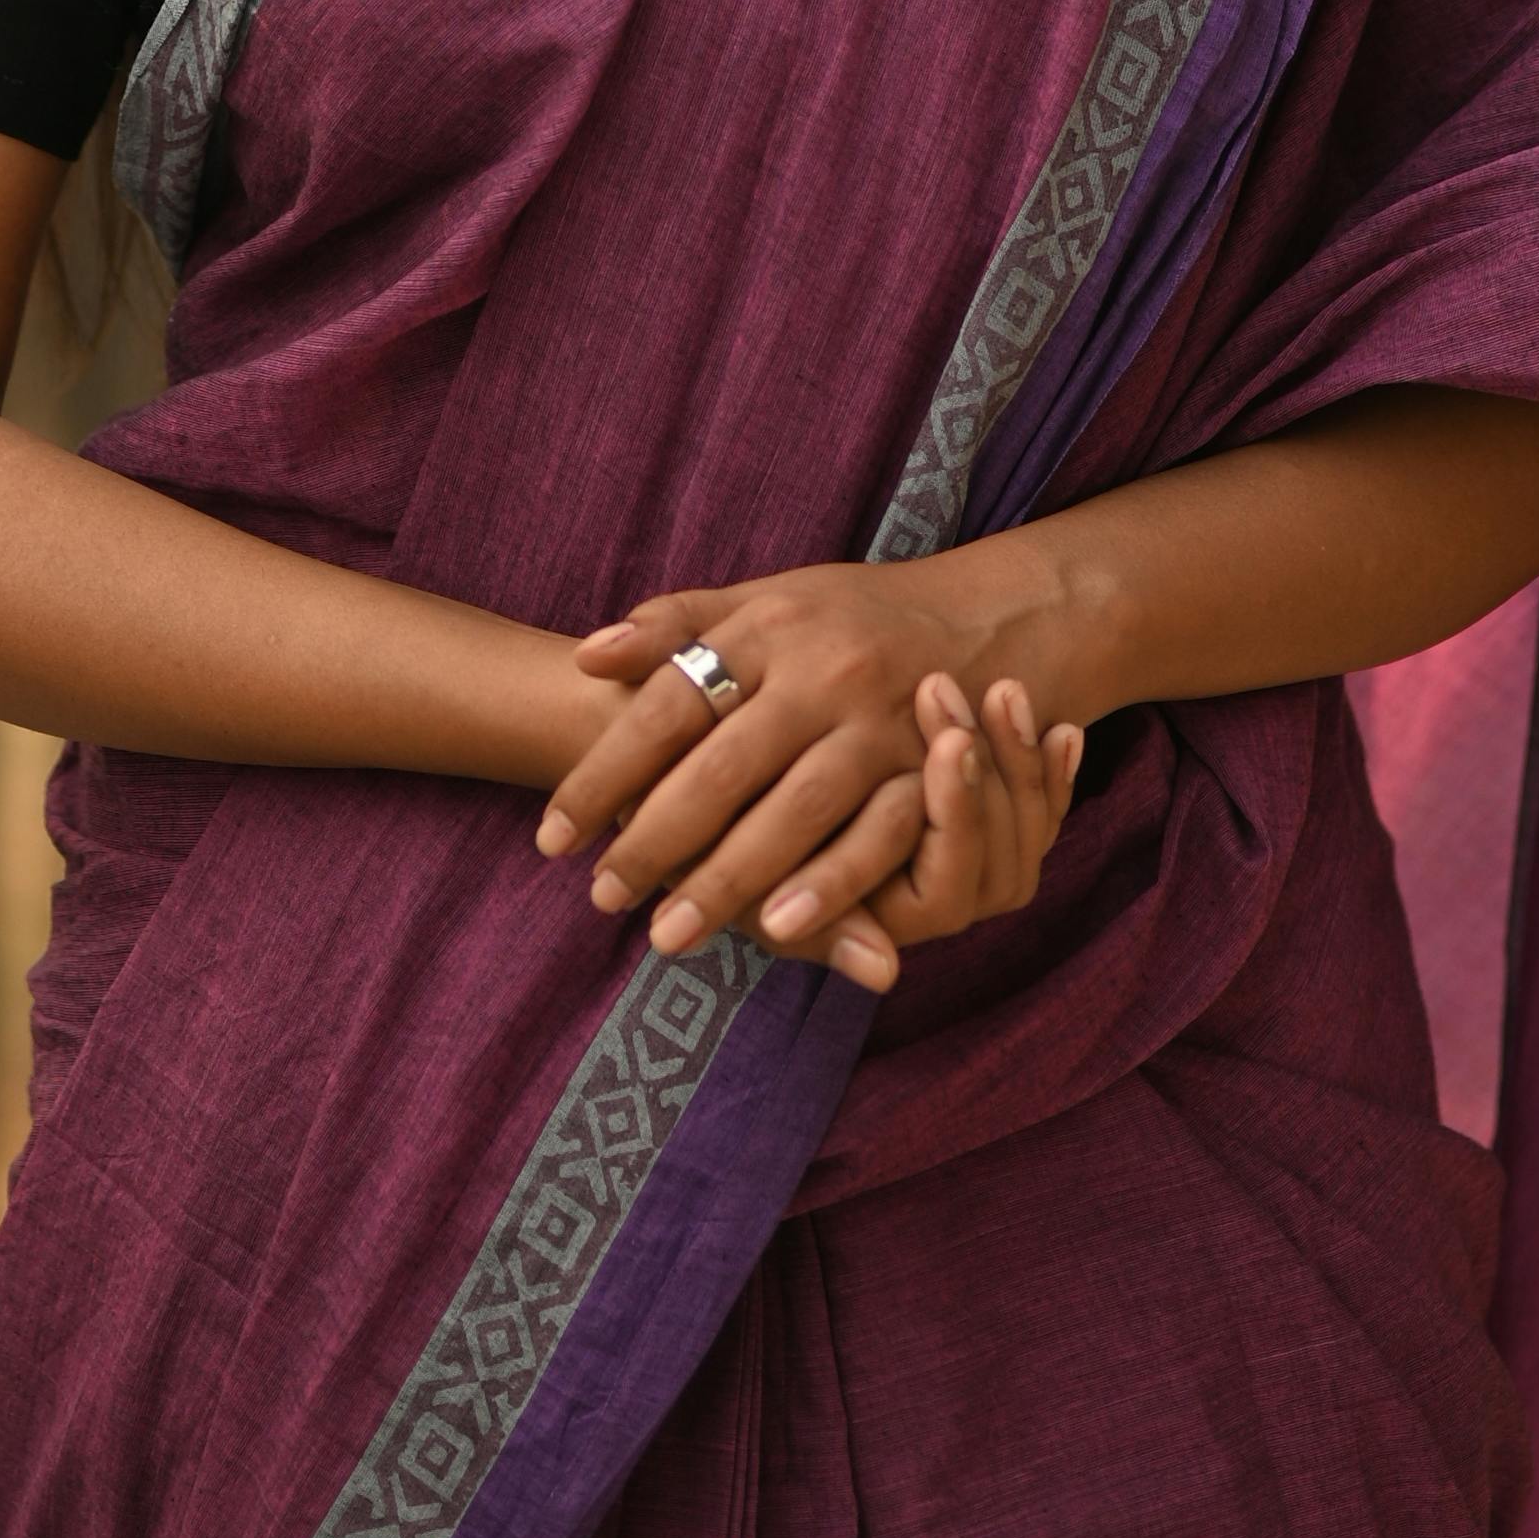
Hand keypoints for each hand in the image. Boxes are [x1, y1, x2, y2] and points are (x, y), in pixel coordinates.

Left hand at [536, 571, 1084, 992]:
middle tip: (601, 898)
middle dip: (655, 840)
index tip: (553, 836)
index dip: (606, 772)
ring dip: (727, 881)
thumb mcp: (766, 600)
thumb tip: (586, 656)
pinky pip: (875, 838)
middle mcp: (822, 673)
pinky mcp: (930, 771)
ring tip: (666, 936)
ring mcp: (879, 722)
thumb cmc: (848, 619)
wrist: (985, 620)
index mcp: (769, 628)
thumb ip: (678, 624)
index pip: (668, 704)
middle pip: (722, 767)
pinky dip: (827, 887)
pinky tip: (779, 931)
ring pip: (792, 812)